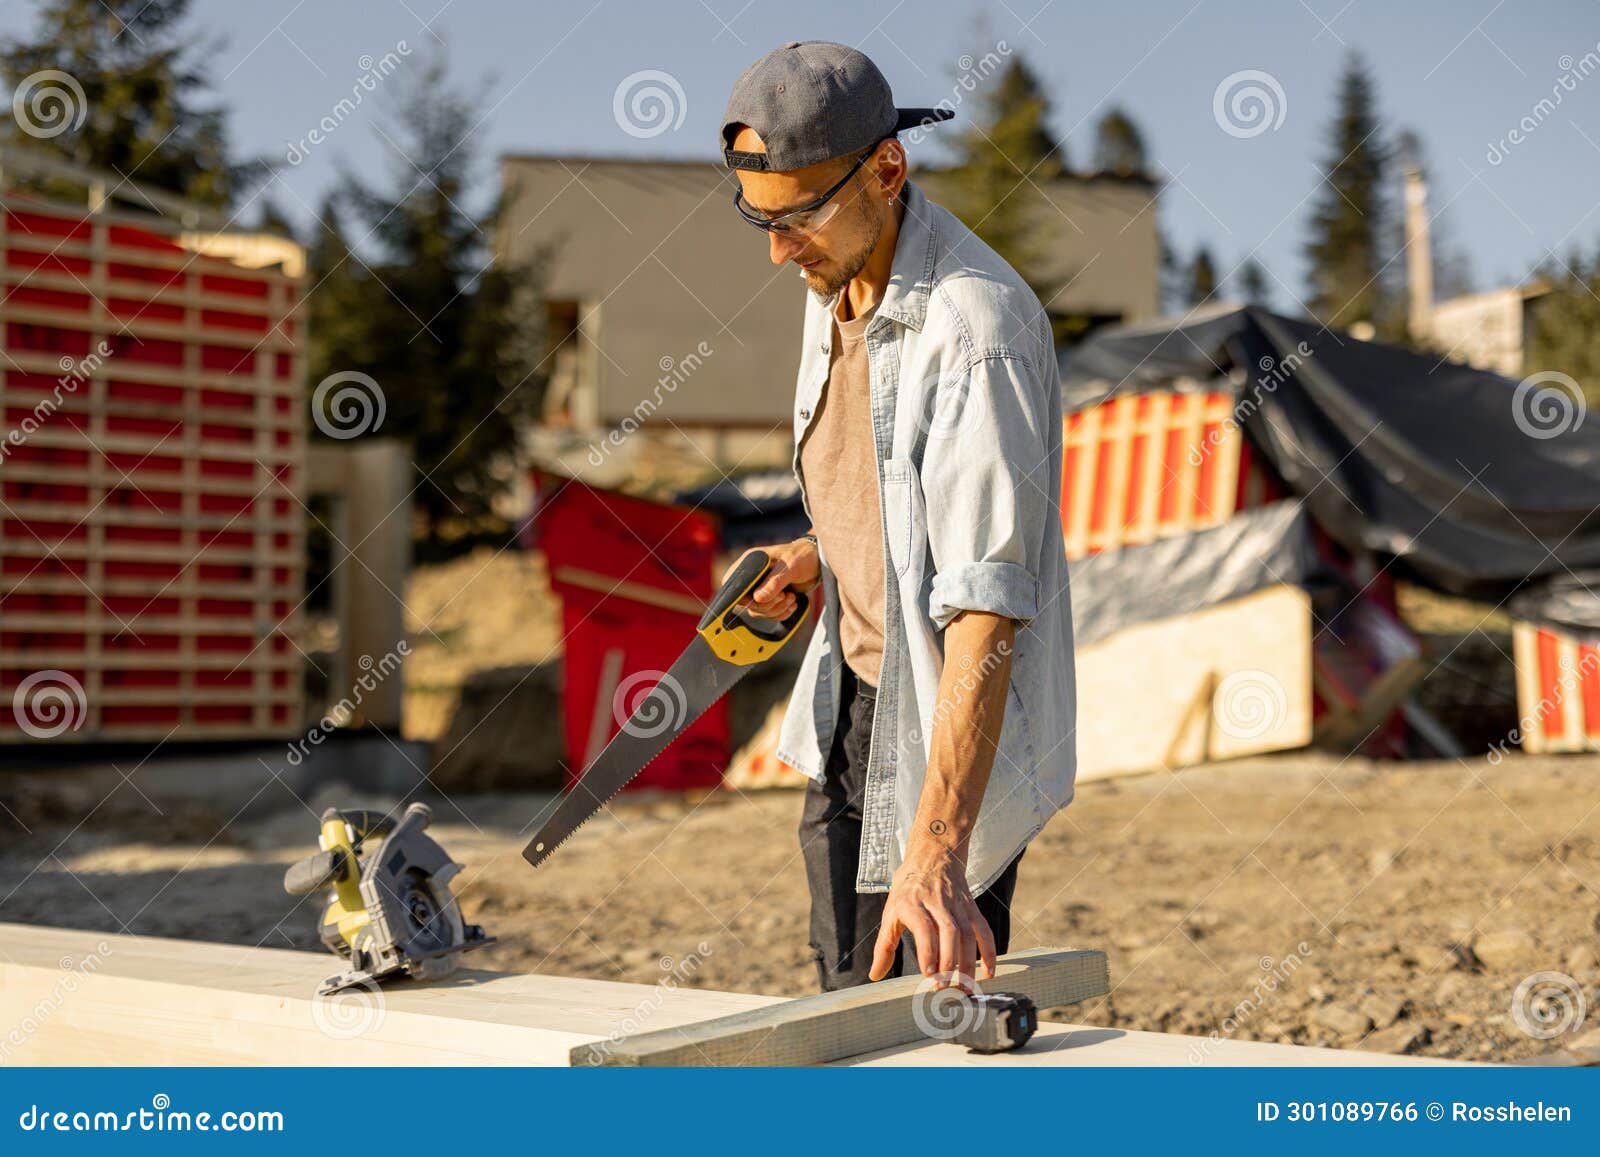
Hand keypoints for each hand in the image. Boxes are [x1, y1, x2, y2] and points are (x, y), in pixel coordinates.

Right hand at [723, 538, 818, 620]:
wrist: (819, 561)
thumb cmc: (804, 556)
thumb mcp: (791, 566)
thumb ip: (774, 582)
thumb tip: (758, 598)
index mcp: (750, 562)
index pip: (731, 583)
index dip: (742, 595)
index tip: (760, 598)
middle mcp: (752, 576)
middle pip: (746, 602)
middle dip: (768, 604)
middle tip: (785, 595)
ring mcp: (761, 588)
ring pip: (758, 611)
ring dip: (777, 609)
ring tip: (791, 597)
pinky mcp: (771, 598)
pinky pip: (769, 614)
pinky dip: (781, 613)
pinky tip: (793, 603)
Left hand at [868, 845, 996, 989]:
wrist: (933, 856)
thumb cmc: (907, 890)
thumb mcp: (890, 913)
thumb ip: (884, 946)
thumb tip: (875, 975)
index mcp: (912, 903)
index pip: (923, 927)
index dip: (928, 951)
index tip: (928, 974)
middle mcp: (937, 903)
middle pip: (949, 932)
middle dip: (950, 962)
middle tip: (945, 987)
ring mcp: (957, 904)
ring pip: (968, 934)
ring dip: (969, 962)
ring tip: (965, 987)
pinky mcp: (971, 907)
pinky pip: (983, 929)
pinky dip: (989, 951)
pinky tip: (988, 972)